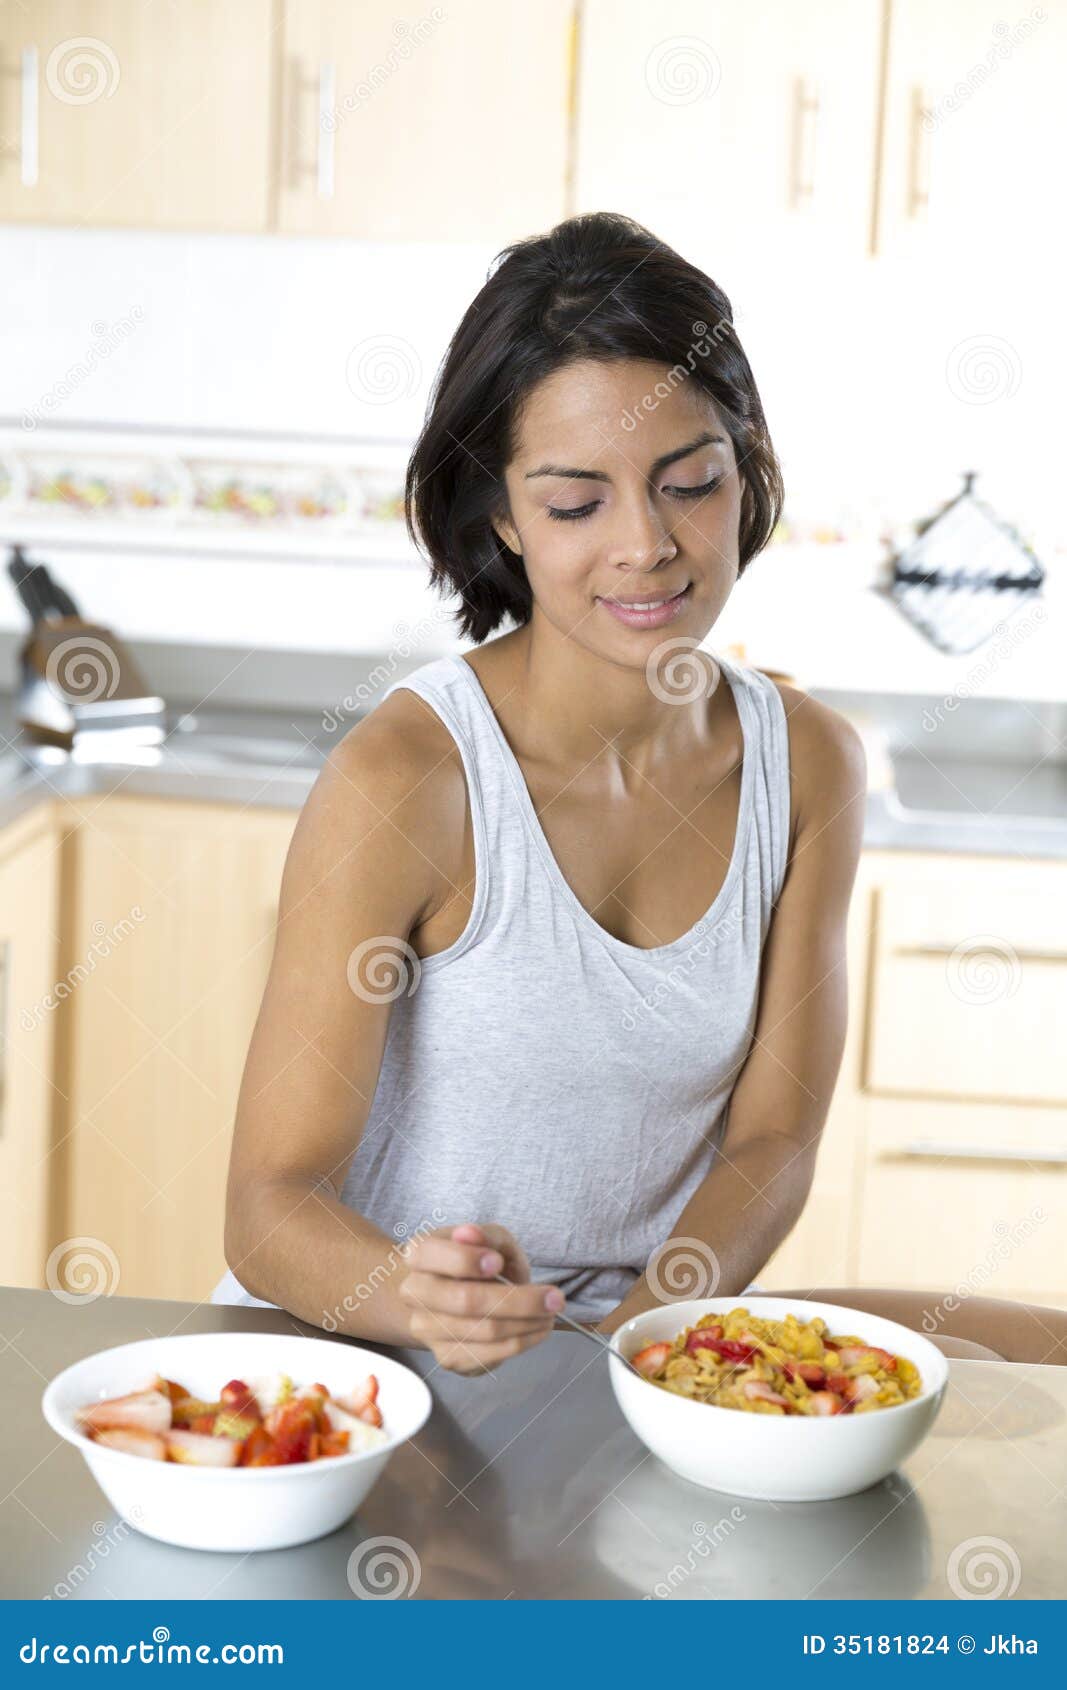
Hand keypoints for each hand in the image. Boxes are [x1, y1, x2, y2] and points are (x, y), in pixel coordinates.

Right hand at [399, 1222, 563, 1373]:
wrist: (457, 1294)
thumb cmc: (477, 1261)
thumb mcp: (489, 1239)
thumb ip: (485, 1236)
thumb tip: (469, 1233)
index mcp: (419, 1254)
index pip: (432, 1255)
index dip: (466, 1260)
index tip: (498, 1262)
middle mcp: (415, 1293)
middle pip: (466, 1301)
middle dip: (520, 1301)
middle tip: (554, 1297)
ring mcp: (427, 1329)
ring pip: (484, 1331)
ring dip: (528, 1323)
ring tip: (551, 1312)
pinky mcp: (447, 1356)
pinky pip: (490, 1355)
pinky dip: (522, 1342)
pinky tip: (537, 1329)